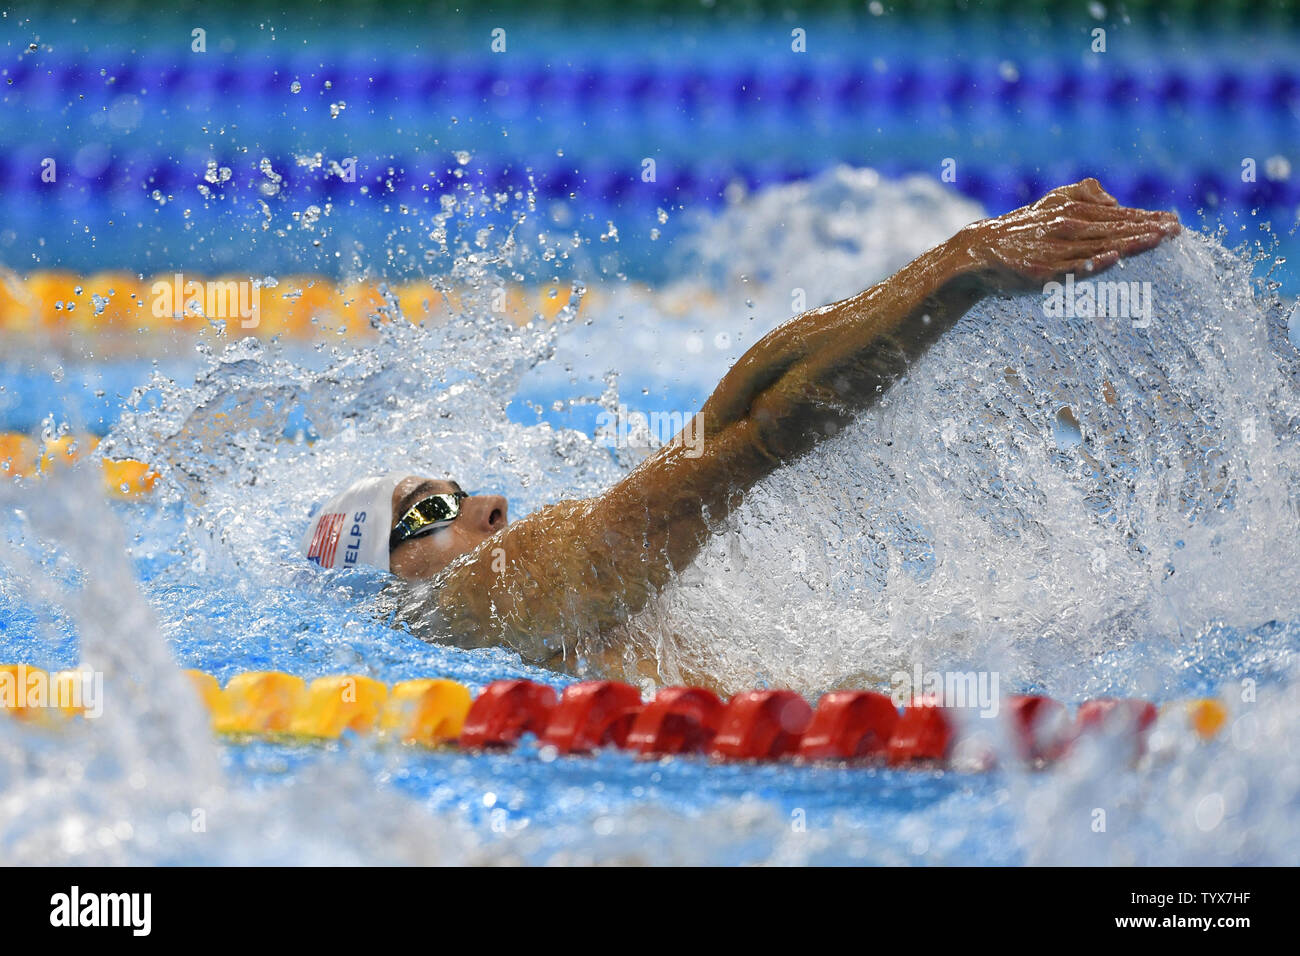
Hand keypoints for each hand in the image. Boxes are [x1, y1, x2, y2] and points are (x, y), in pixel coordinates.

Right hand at [952, 178, 1179, 289]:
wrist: (978, 252)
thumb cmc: (1020, 231)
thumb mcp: (1051, 203)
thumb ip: (1082, 194)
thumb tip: (1113, 198)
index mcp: (1073, 211)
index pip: (1118, 215)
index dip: (1147, 217)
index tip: (1174, 221)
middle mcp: (1067, 227)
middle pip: (1115, 229)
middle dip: (1147, 229)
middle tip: (1176, 230)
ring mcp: (1056, 250)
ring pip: (1099, 246)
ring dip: (1130, 243)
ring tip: (1156, 240)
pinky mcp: (1042, 272)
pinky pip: (1072, 268)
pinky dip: (1091, 263)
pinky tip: (1112, 260)